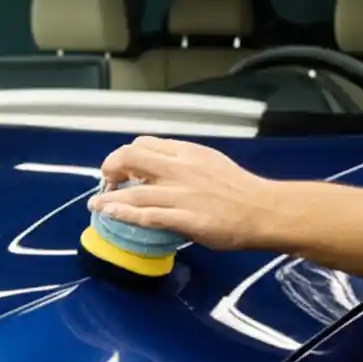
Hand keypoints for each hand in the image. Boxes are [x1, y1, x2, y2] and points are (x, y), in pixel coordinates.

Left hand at [87, 136, 283, 250]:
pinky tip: (110, 215)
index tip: (120, 170)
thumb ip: (182, 164)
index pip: (144, 144)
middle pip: (130, 158)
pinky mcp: (185, 218)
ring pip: (134, 191)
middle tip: (106, 183)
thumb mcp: (209, 163)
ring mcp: (181, 194)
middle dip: (110, 169)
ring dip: (108, 199)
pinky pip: (146, 215)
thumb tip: (156, 171)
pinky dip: (123, 214)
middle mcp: (180, 169)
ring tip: (96, 205)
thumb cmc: (240, 190)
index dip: (125, 156)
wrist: (266, 211)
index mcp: (187, 153)